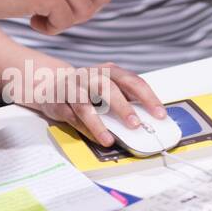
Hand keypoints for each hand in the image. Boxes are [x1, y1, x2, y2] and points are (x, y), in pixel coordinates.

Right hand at [32, 63, 167, 146]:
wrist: (51, 82)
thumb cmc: (87, 89)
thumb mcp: (108, 89)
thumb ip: (125, 101)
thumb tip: (146, 123)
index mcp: (109, 71)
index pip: (132, 81)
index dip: (148, 98)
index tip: (160, 114)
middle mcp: (90, 75)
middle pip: (107, 87)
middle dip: (123, 107)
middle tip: (135, 125)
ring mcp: (72, 86)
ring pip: (84, 103)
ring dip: (98, 123)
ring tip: (108, 139)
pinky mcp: (57, 99)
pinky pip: (70, 115)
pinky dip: (82, 128)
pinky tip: (92, 137)